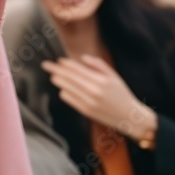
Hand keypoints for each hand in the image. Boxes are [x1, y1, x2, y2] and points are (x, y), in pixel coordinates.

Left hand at [41, 55, 156, 139]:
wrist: (129, 116)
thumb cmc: (122, 94)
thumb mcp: (114, 76)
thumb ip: (98, 65)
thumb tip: (82, 57)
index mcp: (101, 80)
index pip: (77, 69)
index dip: (65, 64)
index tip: (57, 60)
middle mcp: (93, 90)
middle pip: (68, 77)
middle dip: (55, 70)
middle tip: (45, 65)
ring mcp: (88, 101)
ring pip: (66, 88)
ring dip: (58, 81)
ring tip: (53, 76)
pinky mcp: (85, 110)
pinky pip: (68, 99)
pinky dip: (64, 92)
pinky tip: (64, 89)